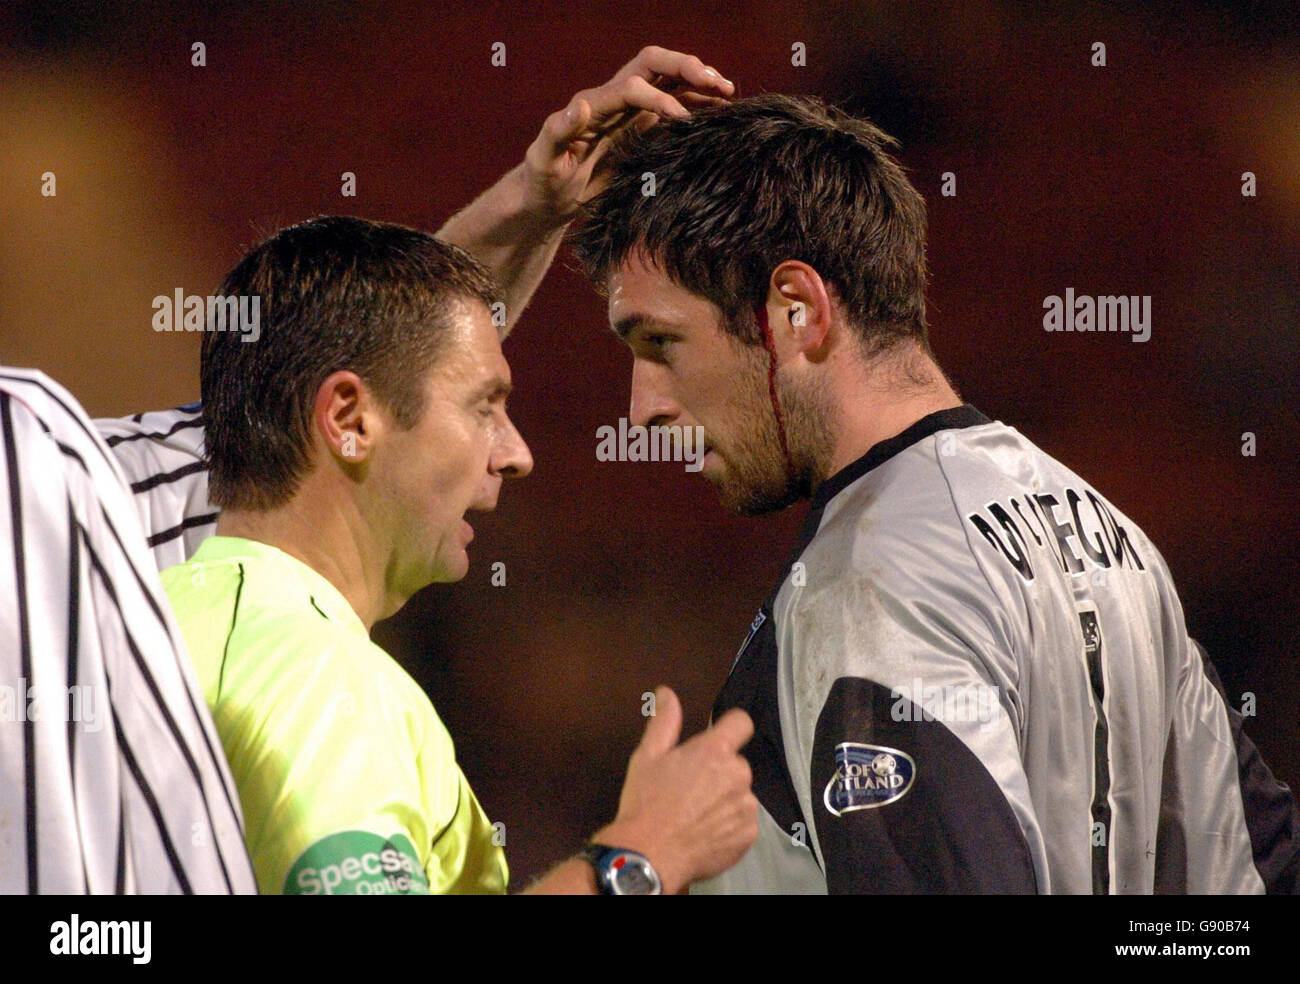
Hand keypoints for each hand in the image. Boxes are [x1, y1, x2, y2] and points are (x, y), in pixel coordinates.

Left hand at [521, 47, 734, 226]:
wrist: (546, 196)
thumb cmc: (542, 180)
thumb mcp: (543, 160)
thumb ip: (557, 132)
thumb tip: (580, 106)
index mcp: (593, 104)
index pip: (631, 86)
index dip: (659, 98)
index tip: (682, 119)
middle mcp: (614, 100)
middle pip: (653, 64)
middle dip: (685, 67)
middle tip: (716, 82)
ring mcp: (630, 113)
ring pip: (668, 82)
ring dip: (698, 83)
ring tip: (728, 92)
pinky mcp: (640, 129)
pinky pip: (673, 107)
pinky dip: (697, 105)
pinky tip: (719, 112)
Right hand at [595, 685, 757, 893]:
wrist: (649, 856)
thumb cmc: (646, 802)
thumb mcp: (647, 757)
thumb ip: (664, 721)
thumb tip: (667, 692)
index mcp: (715, 751)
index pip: (741, 723)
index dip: (730, 727)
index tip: (717, 738)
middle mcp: (738, 775)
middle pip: (736, 764)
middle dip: (719, 772)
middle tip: (691, 788)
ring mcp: (746, 807)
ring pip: (740, 794)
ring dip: (725, 799)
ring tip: (696, 815)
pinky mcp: (749, 835)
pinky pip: (743, 822)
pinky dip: (729, 825)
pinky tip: (705, 832)